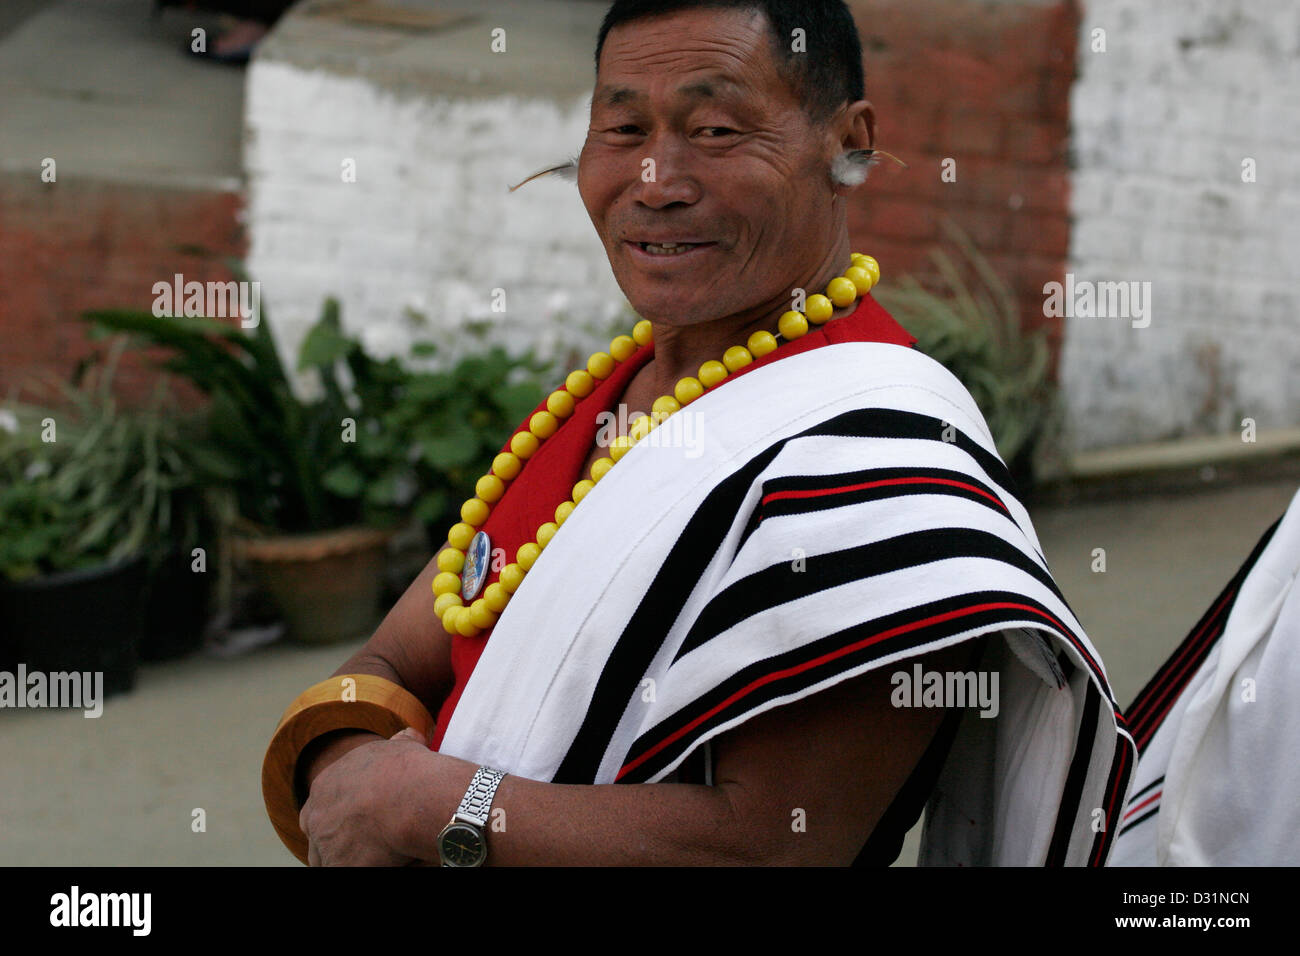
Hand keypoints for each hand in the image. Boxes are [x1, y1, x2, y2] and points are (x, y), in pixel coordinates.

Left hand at [299, 727, 434, 865]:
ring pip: (328, 858)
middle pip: (319, 833)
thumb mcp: (401, 747)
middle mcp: (318, 814)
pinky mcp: (339, 866)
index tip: (359, 816)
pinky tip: (386, 862)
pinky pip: (343, 869)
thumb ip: (399, 744)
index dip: (340, 812)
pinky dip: (361, 867)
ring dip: (346, 857)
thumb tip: (411, 735)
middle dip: (336, 838)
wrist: (413, 797)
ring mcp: (325, 843)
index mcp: (326, 785)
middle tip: (363, 840)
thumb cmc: (409, 771)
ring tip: (377, 854)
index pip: (323, 805)